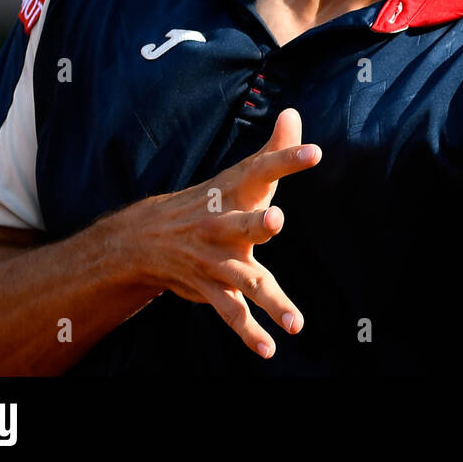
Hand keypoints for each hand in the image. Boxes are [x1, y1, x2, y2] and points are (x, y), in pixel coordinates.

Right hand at [135, 107, 320, 358]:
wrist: (147, 237)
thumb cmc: (213, 200)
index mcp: (234, 191)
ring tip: (296, 323)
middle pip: (243, 223)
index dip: (287, 158)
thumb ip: (275, 149)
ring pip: (244, 280)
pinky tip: (270, 349)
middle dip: (258, 223)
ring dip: (268, 301)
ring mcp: (215, 260)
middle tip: (276, 219)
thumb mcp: (241, 175)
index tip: (315, 151)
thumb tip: (295, 113)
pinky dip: (250, 333)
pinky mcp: (211, 288)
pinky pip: (232, 313)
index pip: (263, 169)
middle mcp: (223, 224)